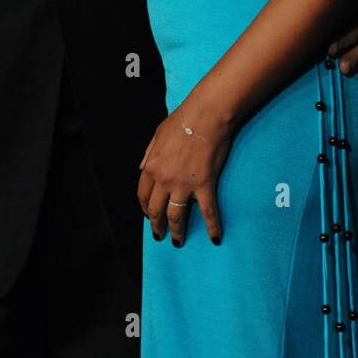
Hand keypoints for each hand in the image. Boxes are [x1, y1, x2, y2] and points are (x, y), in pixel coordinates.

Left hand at [137, 106, 232, 247]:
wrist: (205, 116)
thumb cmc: (182, 121)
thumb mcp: (156, 135)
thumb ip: (148, 155)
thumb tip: (142, 169)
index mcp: (151, 167)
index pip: (143, 195)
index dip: (145, 208)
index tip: (149, 215)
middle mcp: (164, 180)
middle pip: (156, 210)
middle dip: (156, 225)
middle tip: (158, 235)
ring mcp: (184, 185)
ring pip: (176, 216)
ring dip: (176, 232)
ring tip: (177, 242)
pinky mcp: (205, 186)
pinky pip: (208, 212)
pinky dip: (212, 227)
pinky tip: (215, 238)